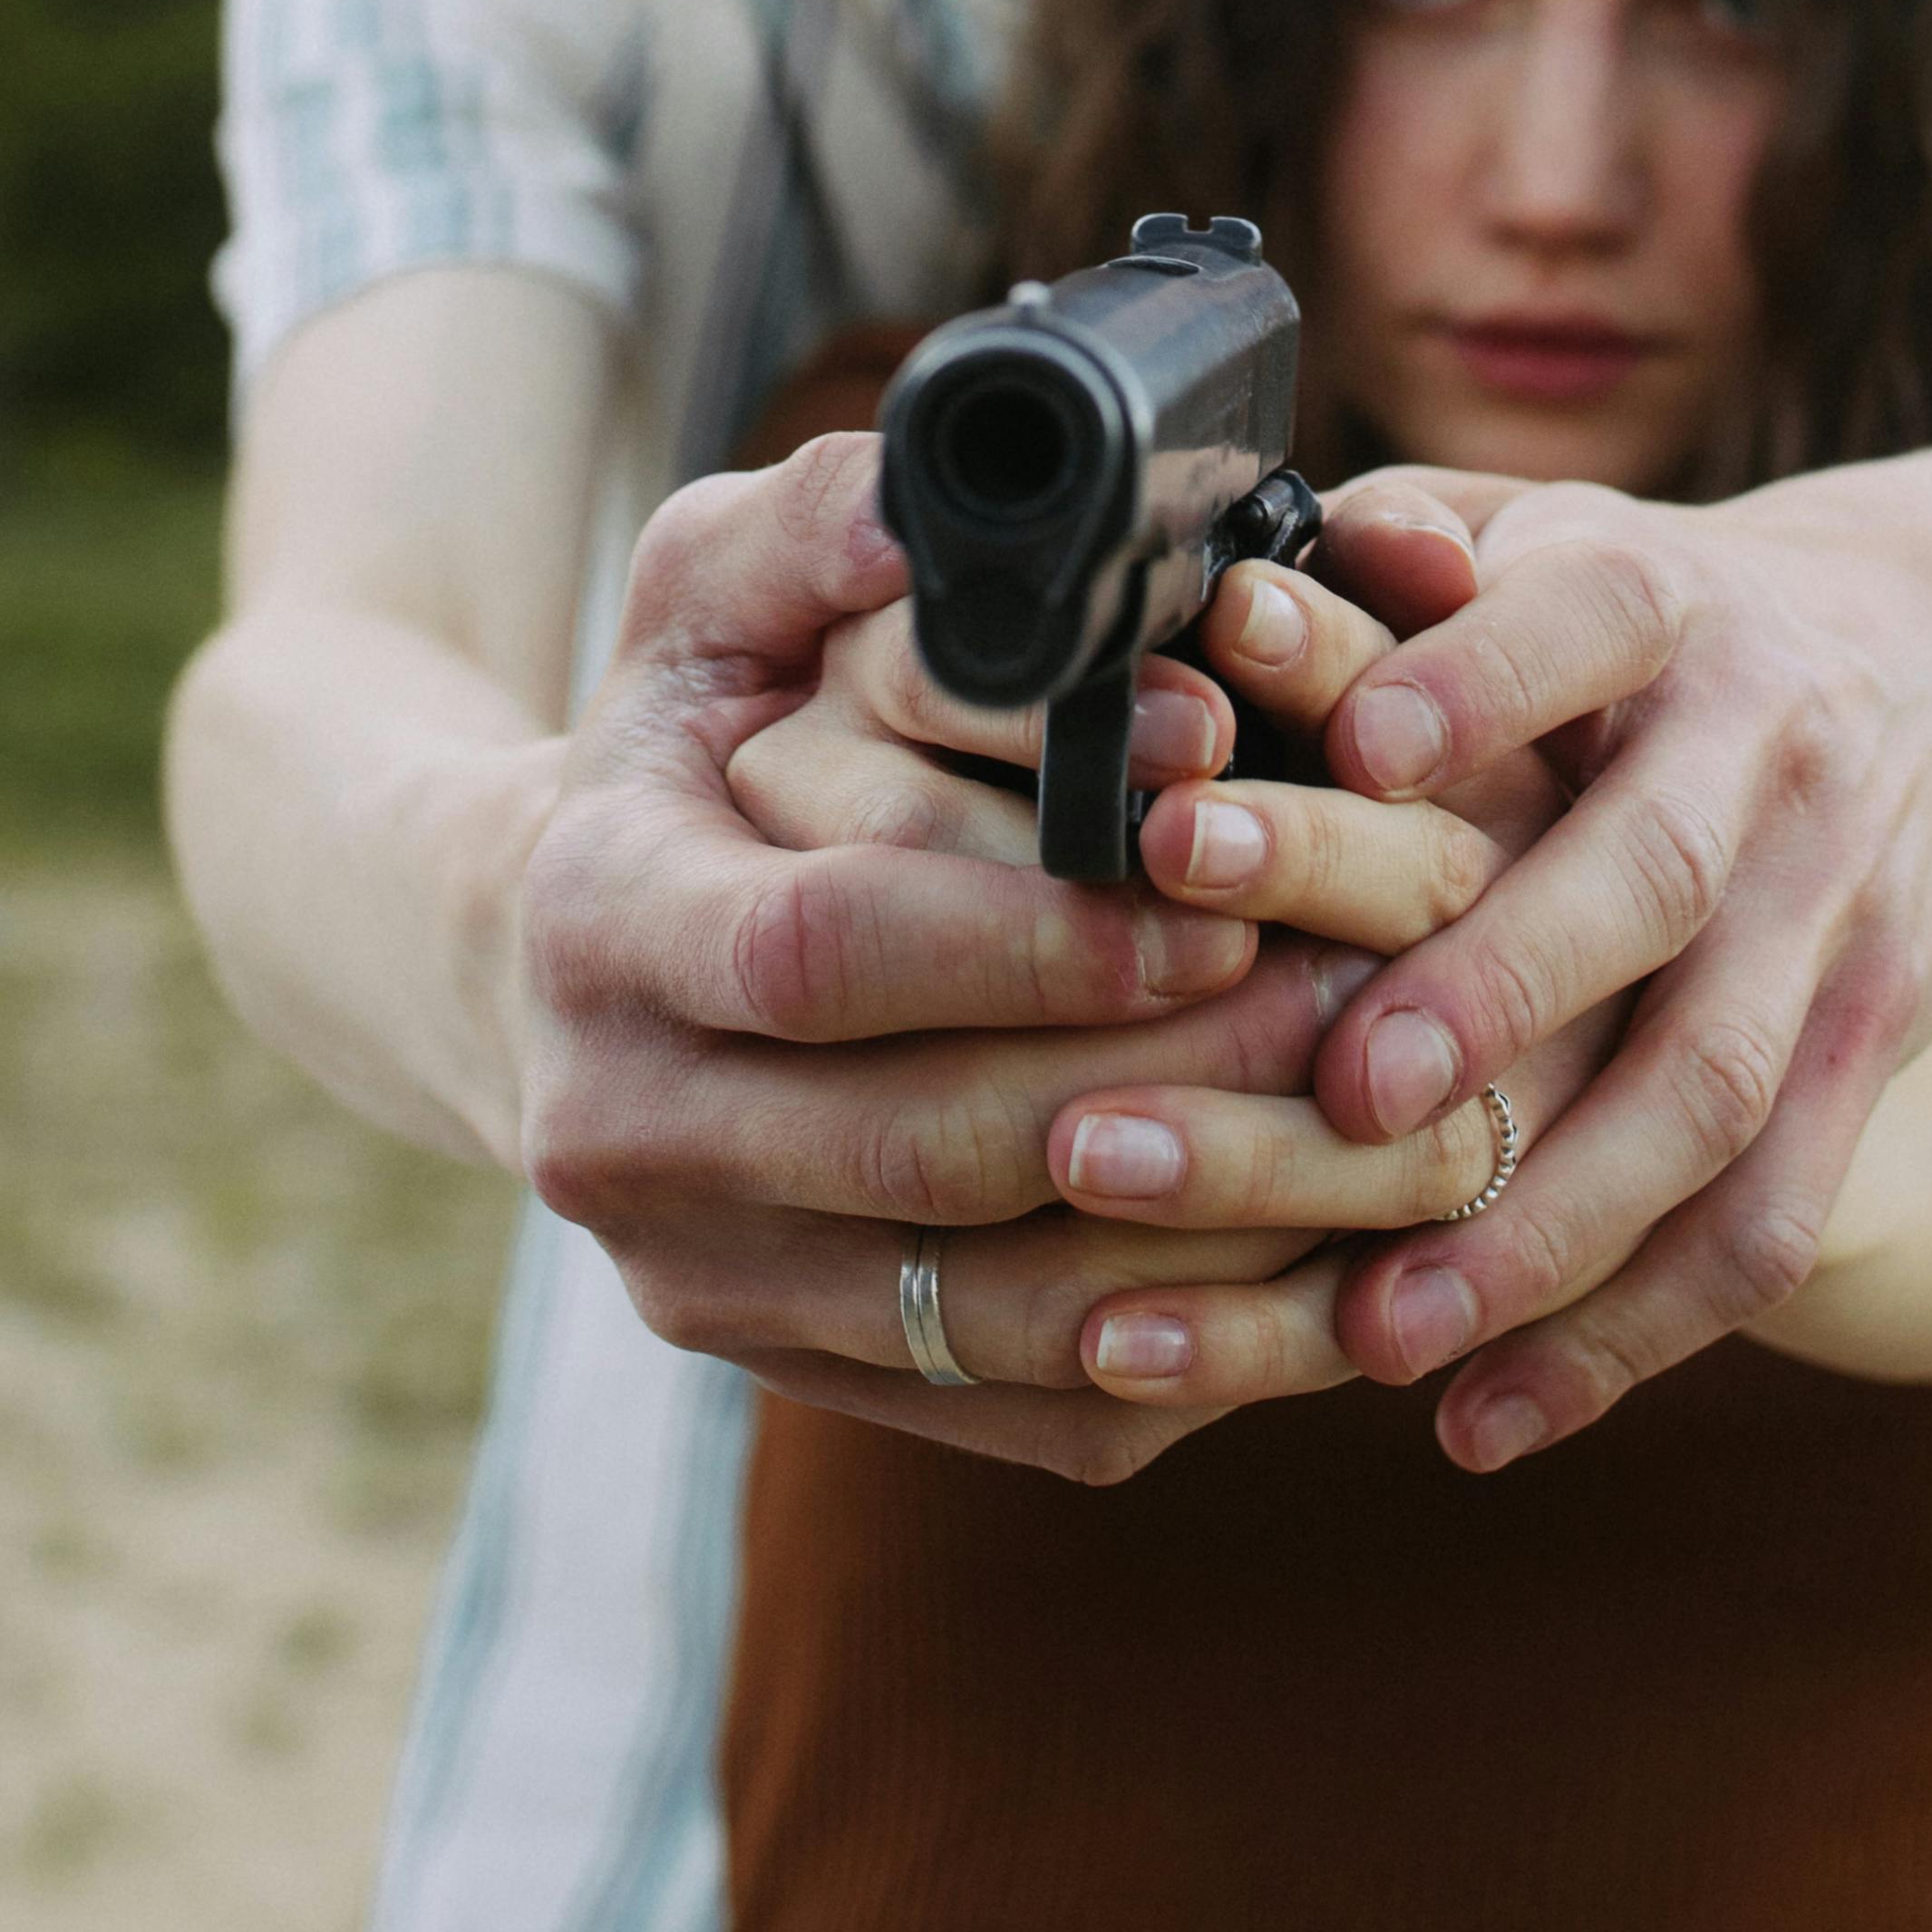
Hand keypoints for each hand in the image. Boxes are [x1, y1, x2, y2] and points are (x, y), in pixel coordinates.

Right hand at [511, 435, 1292, 1482]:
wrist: (543, 965)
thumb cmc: (683, 737)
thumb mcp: (709, 588)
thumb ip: (820, 524)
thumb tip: (933, 515)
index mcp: (600, 923)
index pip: (823, 956)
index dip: (1028, 939)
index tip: (1213, 899)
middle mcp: (626, 1133)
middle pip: (926, 1147)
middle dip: (1166, 1084)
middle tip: (1362, 1010)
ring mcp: (708, 1286)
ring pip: (998, 1311)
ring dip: (1215, 1237)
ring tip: (1388, 1132)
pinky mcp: (803, 1381)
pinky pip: (1032, 1415)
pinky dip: (1196, 1355)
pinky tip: (1334, 1261)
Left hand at [1291, 467, 1931, 1477]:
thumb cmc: (1644, 613)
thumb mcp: (1544, 531)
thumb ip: (1393, 555)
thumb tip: (1230, 585)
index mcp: (1661, 597)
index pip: (1579, 622)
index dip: (1475, 685)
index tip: (1345, 751)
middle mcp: (1769, 749)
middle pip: (1654, 875)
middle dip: (1506, 986)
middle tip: (1352, 1093)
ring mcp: (1838, 911)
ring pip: (1716, 1085)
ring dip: (1554, 1223)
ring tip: (1379, 1335)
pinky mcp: (1872, 1048)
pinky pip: (1772, 1216)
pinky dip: (1634, 1334)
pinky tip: (1488, 1418)